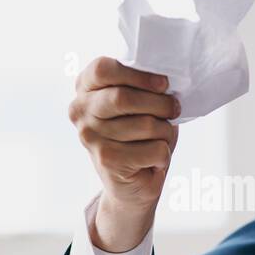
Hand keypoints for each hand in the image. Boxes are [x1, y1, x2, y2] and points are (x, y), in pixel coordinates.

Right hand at [69, 56, 180, 251]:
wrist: (130, 184)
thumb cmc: (139, 136)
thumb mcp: (138, 103)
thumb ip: (141, 88)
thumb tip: (165, 82)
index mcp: (85, 88)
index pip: (103, 70)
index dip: (138, 75)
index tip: (163, 84)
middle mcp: (80, 111)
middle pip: (123, 97)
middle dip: (160, 103)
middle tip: (173, 109)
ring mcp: (90, 137)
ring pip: (145, 124)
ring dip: (165, 131)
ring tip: (161, 138)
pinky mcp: (107, 160)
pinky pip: (154, 149)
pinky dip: (164, 154)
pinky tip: (153, 159)